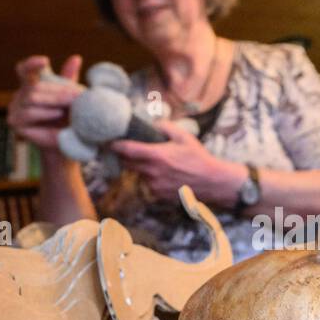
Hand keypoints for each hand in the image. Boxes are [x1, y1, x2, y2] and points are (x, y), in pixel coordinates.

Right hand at [7, 54, 82, 150]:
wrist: (66, 142)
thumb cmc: (69, 117)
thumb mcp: (70, 96)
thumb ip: (68, 78)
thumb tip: (76, 57)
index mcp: (31, 84)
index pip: (25, 69)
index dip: (32, 64)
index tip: (45, 61)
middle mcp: (20, 94)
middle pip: (35, 86)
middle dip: (58, 90)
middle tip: (77, 95)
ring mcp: (15, 108)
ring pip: (31, 97)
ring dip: (54, 100)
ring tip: (70, 105)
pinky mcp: (15, 121)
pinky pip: (28, 112)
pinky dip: (45, 112)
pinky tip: (58, 113)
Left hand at [111, 120, 243, 205]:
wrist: (212, 182)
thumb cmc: (199, 158)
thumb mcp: (184, 137)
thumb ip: (165, 127)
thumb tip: (152, 124)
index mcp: (156, 155)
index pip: (126, 150)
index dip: (114, 145)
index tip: (108, 141)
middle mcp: (152, 172)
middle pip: (126, 163)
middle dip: (124, 156)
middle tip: (124, 148)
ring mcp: (154, 185)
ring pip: (138, 174)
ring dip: (141, 167)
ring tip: (156, 162)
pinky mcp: (158, 195)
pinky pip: (148, 184)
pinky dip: (151, 178)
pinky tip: (165, 174)